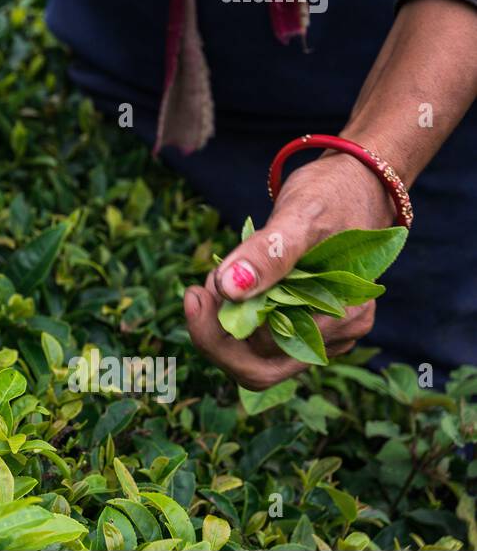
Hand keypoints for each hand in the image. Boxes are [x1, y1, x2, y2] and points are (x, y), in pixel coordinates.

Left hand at [183, 153, 395, 389]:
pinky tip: (227, 282)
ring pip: (250, 354)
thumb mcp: (299, 217)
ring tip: (216, 277)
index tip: (202, 286)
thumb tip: (230, 288)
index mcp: (345, 319)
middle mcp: (335, 336)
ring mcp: (319, 331)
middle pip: (254, 368)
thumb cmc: (333, 194)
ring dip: (222, 320)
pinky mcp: (303, 318)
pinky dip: (233, 312)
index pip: (264, 362)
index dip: (220, 334)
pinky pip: (257, 334)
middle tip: (199, 289)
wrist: (352, 183)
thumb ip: (268, 254)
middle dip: (216, 334)